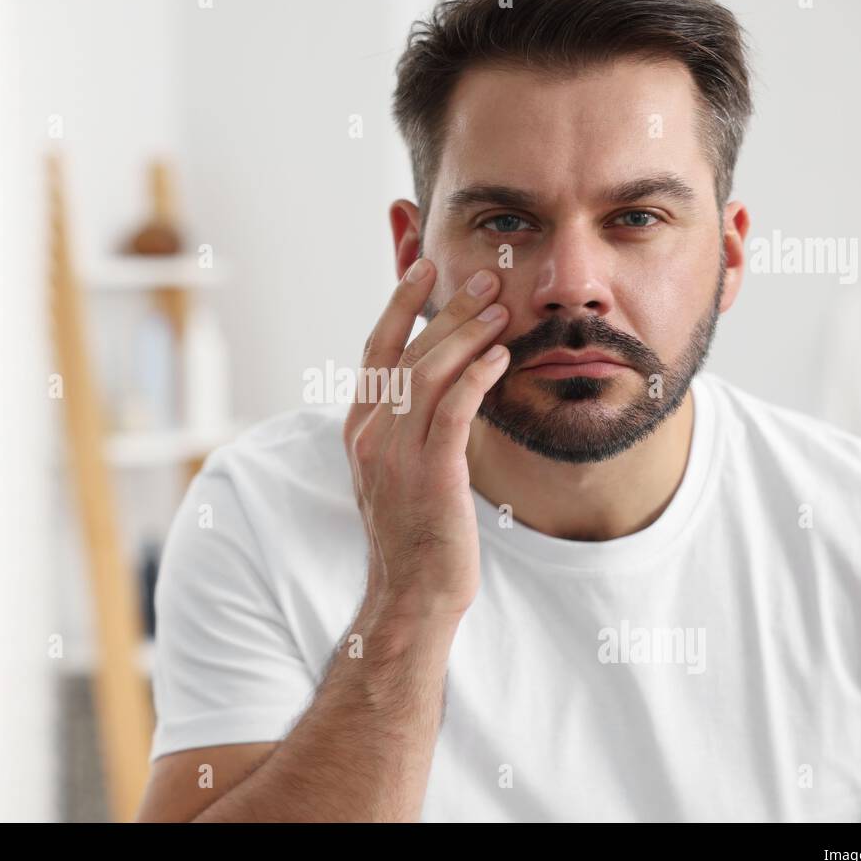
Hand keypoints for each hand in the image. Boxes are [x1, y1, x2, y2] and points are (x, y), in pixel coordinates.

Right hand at [343, 258, 509, 622]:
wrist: (412, 593)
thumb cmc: (416, 532)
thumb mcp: (399, 470)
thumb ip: (408, 425)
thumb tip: (441, 382)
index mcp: (359, 430)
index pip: (376, 351)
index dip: (398, 306)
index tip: (422, 267)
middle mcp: (369, 436)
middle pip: (407, 354)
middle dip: (445, 310)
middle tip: (482, 277)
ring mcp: (395, 455)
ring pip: (428, 375)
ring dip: (466, 336)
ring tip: (499, 308)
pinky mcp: (430, 475)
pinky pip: (453, 412)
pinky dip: (477, 378)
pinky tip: (501, 357)